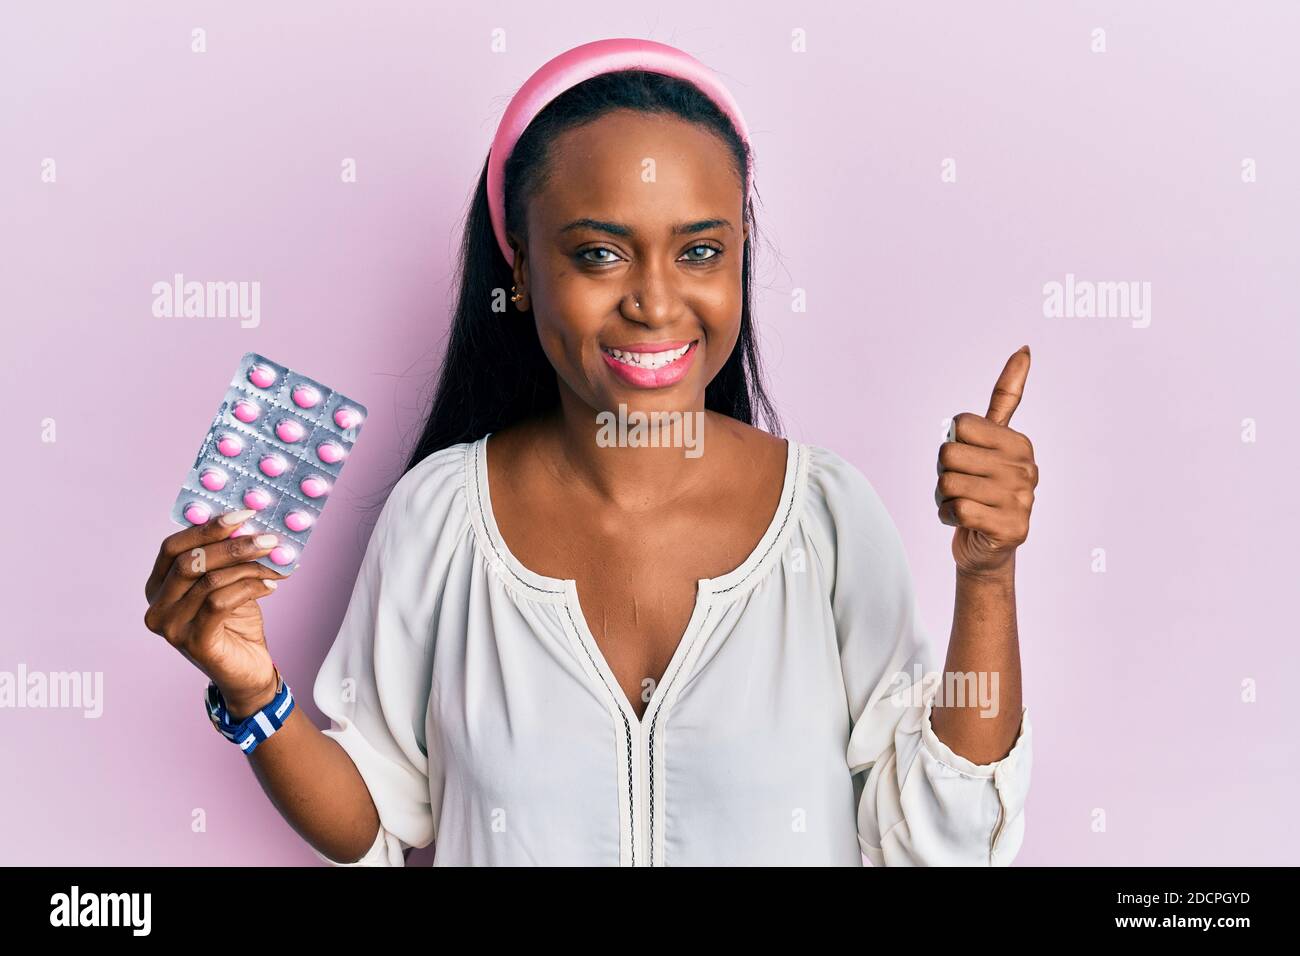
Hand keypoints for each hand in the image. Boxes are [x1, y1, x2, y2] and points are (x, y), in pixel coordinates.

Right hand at [144, 509, 285, 712]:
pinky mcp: (194, 643)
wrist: (247, 672)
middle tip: (267, 537)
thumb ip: (226, 558)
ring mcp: (171, 628)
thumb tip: (252, 522)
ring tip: (276, 560)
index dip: (206, 528)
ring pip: (209, 581)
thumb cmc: (236, 624)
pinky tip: (272, 585)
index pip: (172, 547)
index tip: (243, 514)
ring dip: (248, 566)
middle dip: (232, 544)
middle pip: (189, 561)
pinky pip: (220, 602)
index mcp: (157, 587)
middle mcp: (157, 608)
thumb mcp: (227, 583)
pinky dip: (250, 588)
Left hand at [935, 345, 1037, 576]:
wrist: (985, 547)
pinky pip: (957, 510)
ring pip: (949, 484)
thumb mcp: (990, 443)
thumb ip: (1005, 399)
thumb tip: (1025, 349)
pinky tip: (964, 522)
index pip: (960, 425)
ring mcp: (1023, 500)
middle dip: (944, 474)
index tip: (968, 462)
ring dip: (944, 498)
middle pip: (949, 455)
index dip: (951, 445)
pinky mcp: (1013, 528)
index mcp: (1019, 443)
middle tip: (961, 489)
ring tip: (963, 506)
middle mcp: (1027, 469)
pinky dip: (948, 518)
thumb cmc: (981, 490)